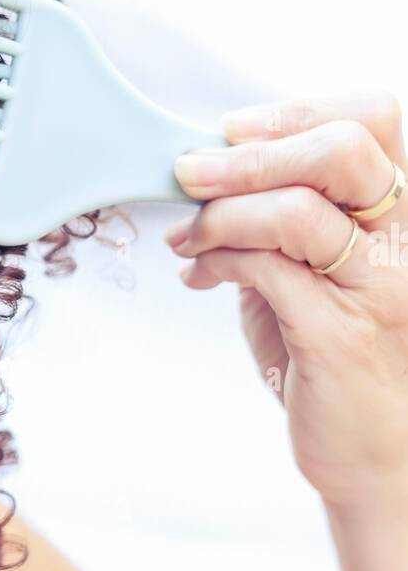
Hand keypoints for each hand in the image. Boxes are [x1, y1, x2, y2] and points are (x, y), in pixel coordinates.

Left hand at [165, 92, 407, 512]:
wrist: (372, 458)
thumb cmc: (339, 365)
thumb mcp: (316, 278)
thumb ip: (281, 227)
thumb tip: (211, 180)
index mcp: (400, 219)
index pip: (373, 121)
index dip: (297, 112)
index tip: (234, 131)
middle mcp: (403, 246)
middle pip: (344, 150)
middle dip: (251, 153)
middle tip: (191, 171)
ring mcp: (378, 290)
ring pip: (299, 211)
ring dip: (221, 212)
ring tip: (184, 234)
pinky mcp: (340, 337)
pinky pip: (268, 271)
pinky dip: (218, 260)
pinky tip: (197, 273)